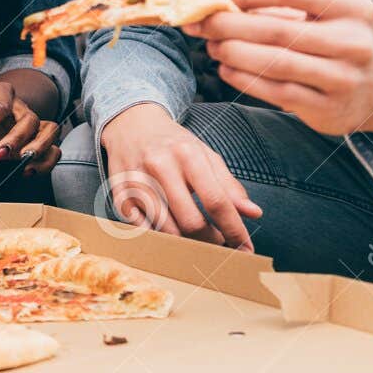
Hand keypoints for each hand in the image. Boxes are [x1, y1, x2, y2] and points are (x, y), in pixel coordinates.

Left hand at [0, 81, 61, 173]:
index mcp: (2, 92)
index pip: (1, 106)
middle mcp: (20, 107)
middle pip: (30, 119)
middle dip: (16, 138)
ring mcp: (30, 124)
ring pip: (50, 131)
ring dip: (39, 147)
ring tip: (23, 162)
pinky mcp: (33, 142)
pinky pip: (52, 150)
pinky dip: (46, 162)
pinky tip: (29, 171)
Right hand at [98, 103, 262, 249]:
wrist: (131, 124)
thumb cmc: (174, 144)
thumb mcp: (206, 156)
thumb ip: (229, 186)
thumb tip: (254, 214)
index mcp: (187, 154)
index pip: (216, 201)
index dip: (234, 229)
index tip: (245, 248)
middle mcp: (159, 166)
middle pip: (190, 222)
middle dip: (209, 240)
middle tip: (217, 241)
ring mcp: (136, 181)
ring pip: (166, 230)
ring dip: (186, 241)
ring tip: (196, 236)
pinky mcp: (119, 193)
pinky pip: (143, 229)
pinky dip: (160, 235)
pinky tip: (169, 228)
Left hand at [186, 0, 372, 140]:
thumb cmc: (337, 41)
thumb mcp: (324, 14)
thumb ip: (279, 6)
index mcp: (353, 7)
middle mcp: (353, 42)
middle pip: (277, 30)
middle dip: (229, 25)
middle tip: (200, 23)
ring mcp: (342, 78)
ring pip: (273, 63)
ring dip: (232, 52)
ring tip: (211, 46)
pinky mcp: (327, 108)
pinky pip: (275, 91)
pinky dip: (243, 78)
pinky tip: (226, 69)